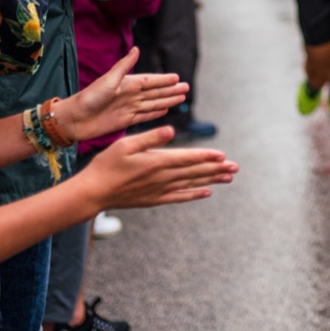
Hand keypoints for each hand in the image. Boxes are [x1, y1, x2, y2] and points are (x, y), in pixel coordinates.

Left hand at [64, 48, 189, 141]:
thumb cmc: (89, 97)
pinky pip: (145, 116)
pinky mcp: (126, 121)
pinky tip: (165, 110)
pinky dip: (156, 113)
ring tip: (181, 98)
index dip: (164, 80)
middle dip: (171, 90)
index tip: (177, 77)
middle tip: (187, 87)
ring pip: (153, 103)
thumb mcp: (109, 79)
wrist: (75, 119)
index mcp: (127, 83)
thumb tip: (137, 49)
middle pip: (155, 92)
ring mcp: (129, 108)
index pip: (150, 81)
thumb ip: (124, 66)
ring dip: (167, 100)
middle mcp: (130, 95)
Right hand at [83, 126, 237, 209]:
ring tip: (228, 178)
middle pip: (195, 172)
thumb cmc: (106, 165)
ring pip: (191, 185)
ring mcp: (159, 190)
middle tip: (236, 168)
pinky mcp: (154, 199)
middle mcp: (162, 178)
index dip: (207, 157)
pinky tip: (206, 193)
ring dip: (211, 180)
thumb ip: (150, 138)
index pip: (188, 158)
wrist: (94, 193)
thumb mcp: (125, 144)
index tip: (224, 156)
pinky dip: (194, 195)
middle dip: (216, 169)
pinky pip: (179, 197)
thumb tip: (171, 131)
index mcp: (157, 162)